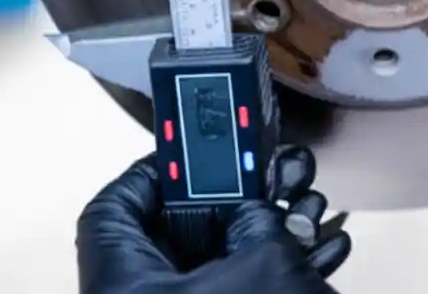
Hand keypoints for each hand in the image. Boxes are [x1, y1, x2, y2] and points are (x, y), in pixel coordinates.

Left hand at [77, 146, 350, 292]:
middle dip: (227, 202)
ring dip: (261, 236)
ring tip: (305, 211)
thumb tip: (256, 207)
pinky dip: (268, 275)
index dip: (150, 170)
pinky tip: (316, 254)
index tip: (188, 147)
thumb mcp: (261, 268)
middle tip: (262, 177)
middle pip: (170, 237)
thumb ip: (257, 222)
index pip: (111, 210)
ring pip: (209, 271)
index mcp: (121, 288)